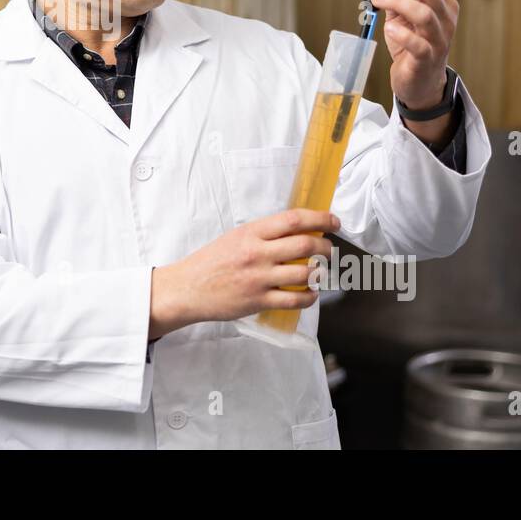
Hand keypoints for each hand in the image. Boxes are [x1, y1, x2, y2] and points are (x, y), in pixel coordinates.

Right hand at [149, 209, 338, 338]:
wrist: (187, 288)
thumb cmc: (211, 261)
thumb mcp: (235, 237)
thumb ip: (263, 234)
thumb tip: (297, 231)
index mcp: (251, 232)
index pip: (293, 219)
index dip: (319, 218)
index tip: (333, 222)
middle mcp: (257, 253)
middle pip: (305, 245)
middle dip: (325, 247)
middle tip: (328, 250)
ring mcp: (259, 278)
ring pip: (305, 273)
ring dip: (320, 273)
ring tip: (319, 272)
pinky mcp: (259, 301)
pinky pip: (295, 299)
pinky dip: (310, 297)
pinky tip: (310, 294)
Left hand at [368, 0, 459, 108]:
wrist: (420, 80)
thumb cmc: (412, 43)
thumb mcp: (402, 14)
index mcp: (443, 1)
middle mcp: (446, 18)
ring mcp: (439, 39)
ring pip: (423, 13)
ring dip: (396, 1)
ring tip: (376, 0)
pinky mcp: (428, 59)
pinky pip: (417, 44)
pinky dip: (401, 33)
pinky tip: (388, 27)